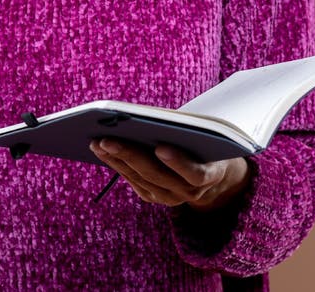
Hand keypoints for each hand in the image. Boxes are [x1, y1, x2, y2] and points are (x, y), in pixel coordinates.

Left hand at [89, 138, 252, 210]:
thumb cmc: (209, 144)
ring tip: (96, 142)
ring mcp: (172, 198)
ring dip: (116, 161)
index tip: (160, 147)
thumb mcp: (208, 135)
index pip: (195, 173)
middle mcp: (190, 193)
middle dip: (129, 155)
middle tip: (107, 139)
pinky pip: (135, 183)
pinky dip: (118, 166)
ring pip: (141, 180)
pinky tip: (103, 152)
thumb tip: (148, 116)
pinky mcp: (156, 198)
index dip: (178, 162)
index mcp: (210, 175)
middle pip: (157, 175)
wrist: (217, 178)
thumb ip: (185, 130)